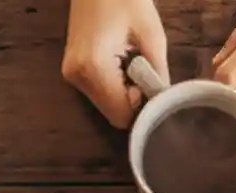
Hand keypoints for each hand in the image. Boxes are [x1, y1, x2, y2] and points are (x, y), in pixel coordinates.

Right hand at [62, 0, 169, 128]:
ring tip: (132, 61)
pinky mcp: (72, 68)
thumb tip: (165, 101)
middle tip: (146, 71)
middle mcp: (77, 76)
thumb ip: (158, 73)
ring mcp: (71, 73)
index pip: (121, 115)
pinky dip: (114, 85)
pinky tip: (121, 60)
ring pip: (105, 104)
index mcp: (93, 67)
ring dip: (123, 92)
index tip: (155, 88)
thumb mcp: (152, 35)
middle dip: (133, 101)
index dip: (142, 109)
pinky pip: (98, 91)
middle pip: (112, 113)